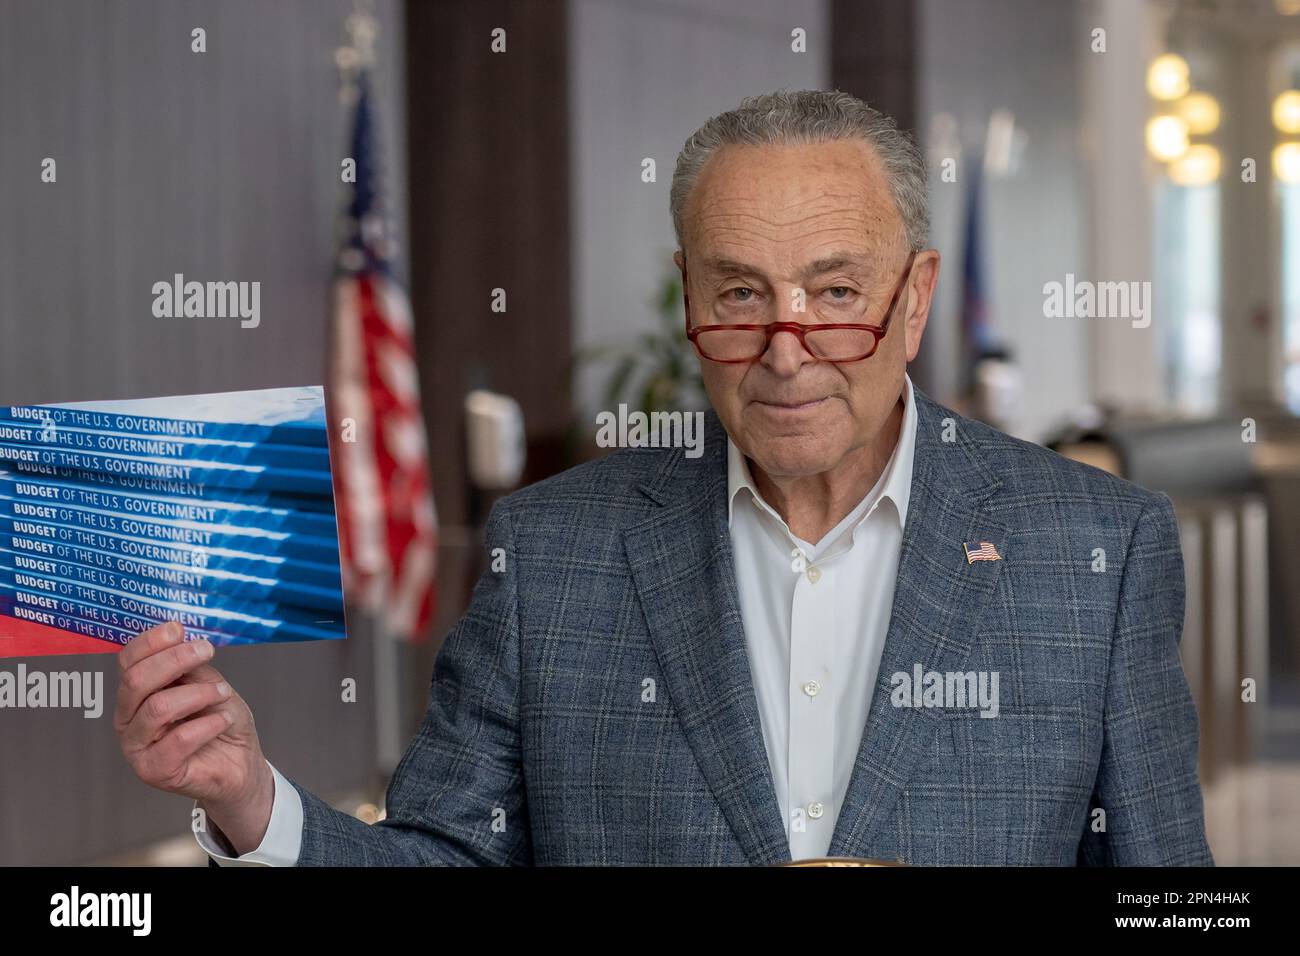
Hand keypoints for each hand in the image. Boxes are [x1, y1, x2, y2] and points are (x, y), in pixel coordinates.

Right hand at [114, 622, 273, 854]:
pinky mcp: (154, 771)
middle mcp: (128, 719)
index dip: (151, 641)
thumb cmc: (219, 721)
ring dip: (198, 694)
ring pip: (158, 708)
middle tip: (206, 651)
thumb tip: (178, 636)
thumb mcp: (208, 684)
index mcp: (136, 693)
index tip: (179, 629)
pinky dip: (208, 724)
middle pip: (135, 680)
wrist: (240, 763)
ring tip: (223, 694)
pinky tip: (223, 720)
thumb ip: (190, 667)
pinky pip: (179, 740)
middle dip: (175, 659)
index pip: (128, 661)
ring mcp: (136, 747)